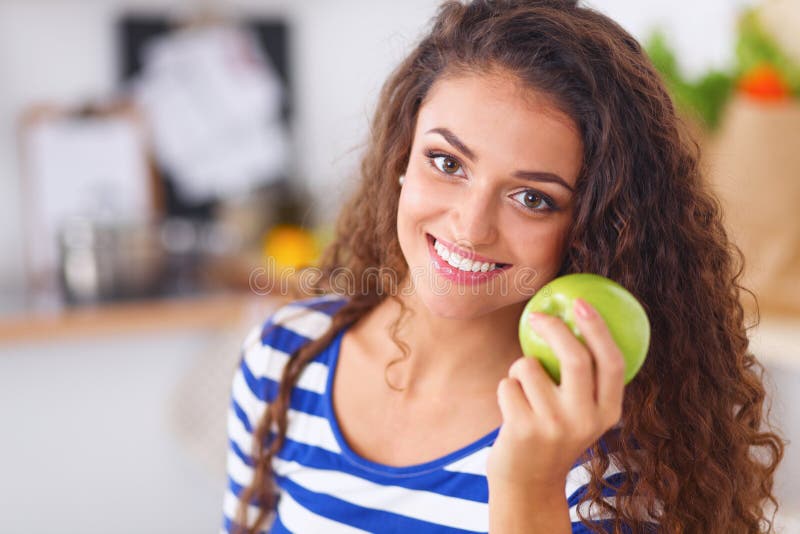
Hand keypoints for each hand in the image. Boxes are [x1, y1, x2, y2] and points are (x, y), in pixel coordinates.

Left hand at [487, 298, 625, 489]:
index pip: (612, 362)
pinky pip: (508, 384)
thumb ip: (586, 379)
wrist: (529, 483)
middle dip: (554, 328)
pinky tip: (512, 410)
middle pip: (575, 357)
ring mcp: (554, 426)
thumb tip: (575, 317)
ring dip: (519, 369)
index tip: (581, 303)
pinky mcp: (524, 430)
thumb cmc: (553, 433)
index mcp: (608, 412)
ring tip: (524, 391)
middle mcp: (586, 420)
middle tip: (538, 315)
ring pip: (529, 366)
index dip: (598, 328)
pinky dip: (506, 388)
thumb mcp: (582, 413)